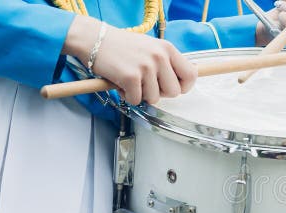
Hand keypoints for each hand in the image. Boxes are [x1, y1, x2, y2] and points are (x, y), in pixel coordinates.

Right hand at [63, 16, 196, 104]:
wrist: (93, 39)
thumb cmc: (123, 46)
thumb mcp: (151, 47)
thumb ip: (167, 62)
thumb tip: (181, 83)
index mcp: (168, 49)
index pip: (191, 75)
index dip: (184, 87)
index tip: (173, 88)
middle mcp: (160, 56)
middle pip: (174, 92)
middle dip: (161, 93)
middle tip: (146, 85)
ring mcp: (146, 67)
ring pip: (155, 98)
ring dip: (142, 95)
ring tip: (131, 81)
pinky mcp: (131, 77)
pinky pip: (137, 100)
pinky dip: (128, 97)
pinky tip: (121, 84)